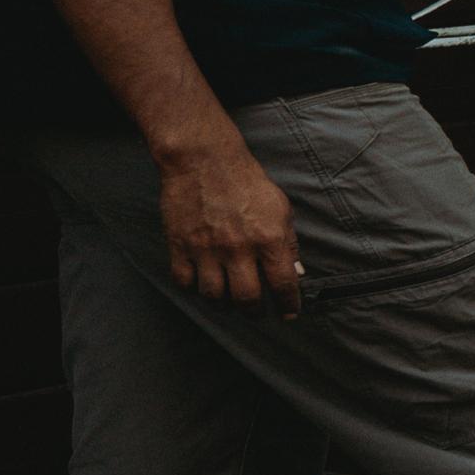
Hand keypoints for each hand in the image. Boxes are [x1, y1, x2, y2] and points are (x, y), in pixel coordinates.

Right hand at [157, 134, 301, 315]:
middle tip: (254, 311)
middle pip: (246, 298)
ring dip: (223, 303)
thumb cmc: (246, 182)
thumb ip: (288, 243)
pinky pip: (184, 282)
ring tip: (228, 300)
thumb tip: (295, 273)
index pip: (282, 284)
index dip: (288, 305)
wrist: (203, 160)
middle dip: (253, 311)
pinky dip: (193, 289)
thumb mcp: (280, 208)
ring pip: (213, 295)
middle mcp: (237, 248)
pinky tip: (201, 284)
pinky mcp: (179, 245)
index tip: (289, 314)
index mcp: (268, 238)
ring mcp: (205, 248)